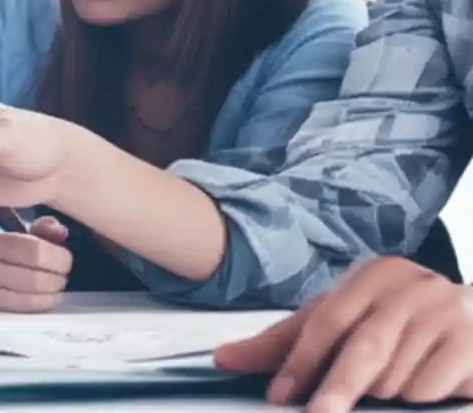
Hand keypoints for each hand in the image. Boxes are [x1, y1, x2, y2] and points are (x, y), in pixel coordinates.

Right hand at [0, 216, 71, 312]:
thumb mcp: (12, 237)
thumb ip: (39, 230)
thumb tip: (60, 232)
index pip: (33, 249)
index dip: (57, 257)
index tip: (65, 260)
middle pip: (34, 277)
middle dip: (57, 278)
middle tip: (62, 277)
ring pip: (29, 296)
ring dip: (51, 294)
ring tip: (54, 289)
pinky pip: (19, 309)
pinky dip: (39, 305)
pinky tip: (43, 300)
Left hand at [214, 257, 472, 411]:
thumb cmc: (399, 325)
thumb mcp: (342, 323)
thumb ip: (286, 343)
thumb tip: (223, 359)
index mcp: (374, 275)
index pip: (327, 319)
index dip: (299, 360)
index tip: (277, 395)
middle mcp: (412, 285)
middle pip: (364, 346)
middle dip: (337, 386)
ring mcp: (449, 311)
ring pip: (398, 374)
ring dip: (382, 395)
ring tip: (385, 391)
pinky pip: (432, 386)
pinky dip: (418, 397)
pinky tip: (423, 388)